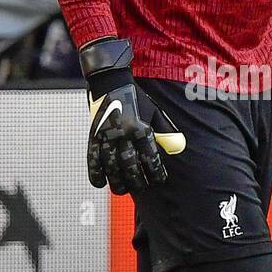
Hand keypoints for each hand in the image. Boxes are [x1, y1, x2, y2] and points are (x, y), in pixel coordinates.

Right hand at [81, 38, 185, 193]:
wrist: (110, 82)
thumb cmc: (136, 100)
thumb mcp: (155, 113)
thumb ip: (167, 132)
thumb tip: (178, 149)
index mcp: (140, 128)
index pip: (150, 157)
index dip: (156, 172)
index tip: (159, 180)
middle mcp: (123, 134)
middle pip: (130, 166)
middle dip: (137, 181)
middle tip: (142, 187)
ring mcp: (106, 136)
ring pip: (111, 167)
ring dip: (117, 182)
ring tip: (122, 190)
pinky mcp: (93, 137)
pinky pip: (92, 160)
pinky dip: (95, 174)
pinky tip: (100, 183)